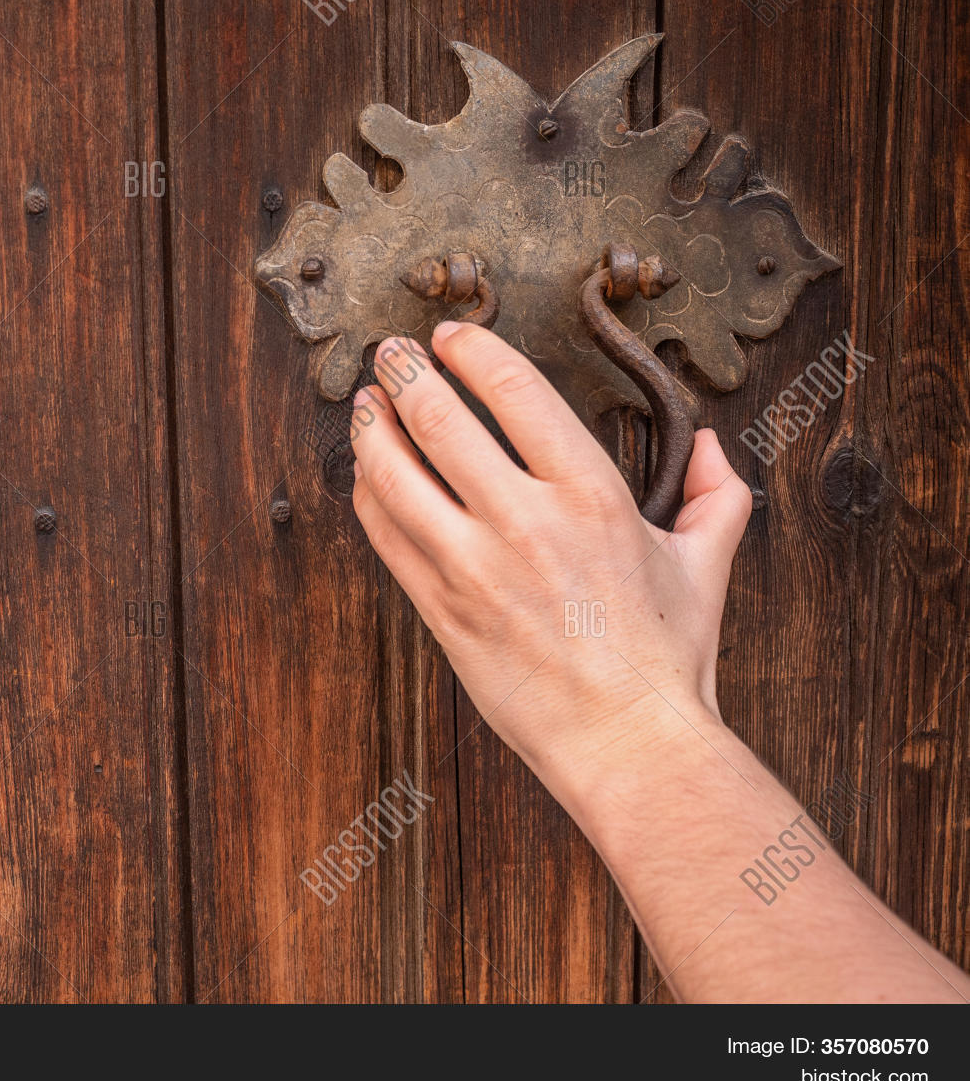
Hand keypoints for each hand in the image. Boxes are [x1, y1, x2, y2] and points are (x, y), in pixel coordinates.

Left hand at [350, 323, 754, 796]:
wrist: (627, 745)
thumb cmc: (667, 659)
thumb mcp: (706, 564)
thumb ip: (715, 493)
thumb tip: (709, 442)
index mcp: (590, 495)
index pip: (514, 389)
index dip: (472, 349)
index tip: (452, 335)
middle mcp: (524, 522)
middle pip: (438, 419)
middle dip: (402, 372)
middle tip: (389, 352)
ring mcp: (472, 568)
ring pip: (394, 474)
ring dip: (371, 427)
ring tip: (366, 402)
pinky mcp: (440, 610)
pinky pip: (385, 534)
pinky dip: (368, 493)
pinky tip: (368, 472)